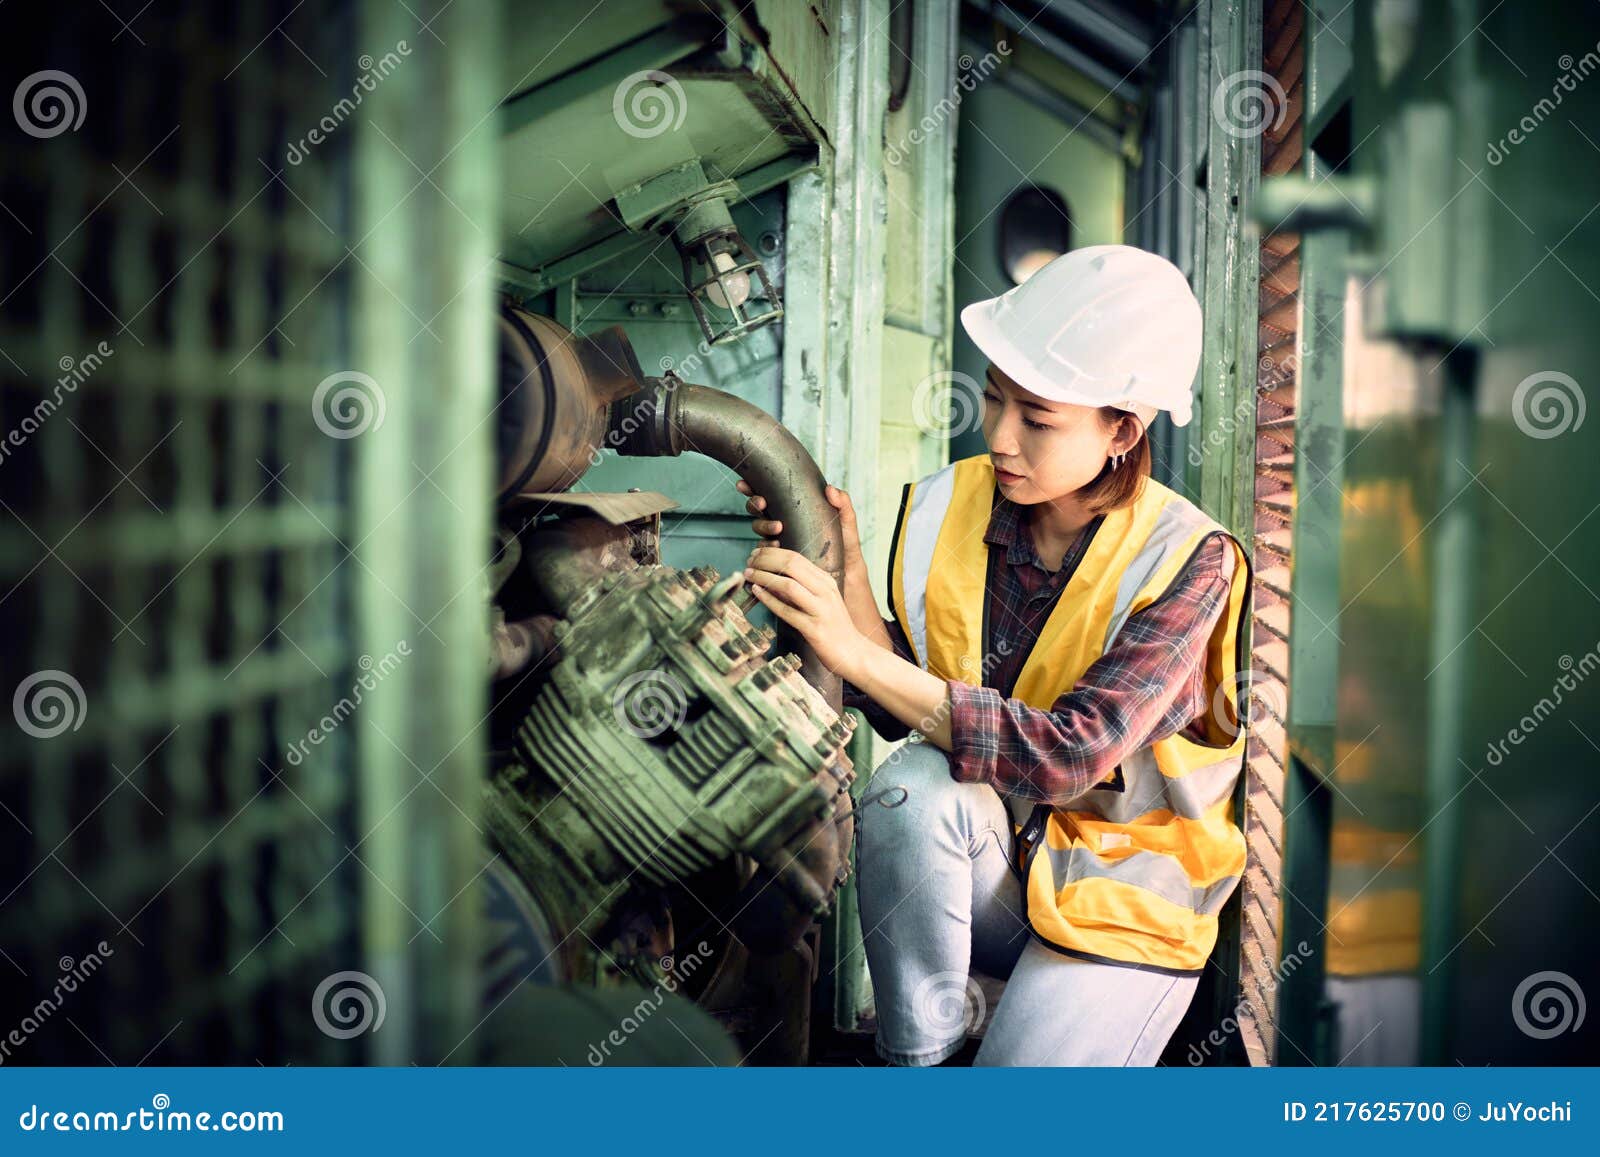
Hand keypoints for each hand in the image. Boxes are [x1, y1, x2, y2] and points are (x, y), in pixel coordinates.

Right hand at [736, 480, 867, 581]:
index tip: (744, 484)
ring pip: (758, 527)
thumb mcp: (846, 521)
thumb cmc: (844, 543)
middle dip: (754, 503)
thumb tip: (830, 488)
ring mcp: (778, 538)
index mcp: (793, 507)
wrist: (846, 570)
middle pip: (756, 508)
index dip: (752, 487)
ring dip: (763, 525)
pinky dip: (767, 546)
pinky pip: (764, 550)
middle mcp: (781, 520)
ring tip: (778, 528)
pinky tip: (777, 545)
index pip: (769, 492)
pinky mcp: (778, 556)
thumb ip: (842, 502)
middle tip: (763, 502)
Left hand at [744, 546, 870, 682]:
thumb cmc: (834, 627)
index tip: (756, 553)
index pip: (796, 557)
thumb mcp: (821, 600)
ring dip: (764, 577)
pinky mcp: (814, 629)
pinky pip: (787, 611)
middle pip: (791, 565)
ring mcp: (820, 610)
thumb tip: (771, 576)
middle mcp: (825, 591)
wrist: (853, 653)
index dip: (772, 552)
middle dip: (765, 560)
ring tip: (749, 574)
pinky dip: (769, 600)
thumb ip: (801, 587)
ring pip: (788, 585)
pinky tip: (757, 592)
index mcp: (826, 581)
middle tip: (749, 561)